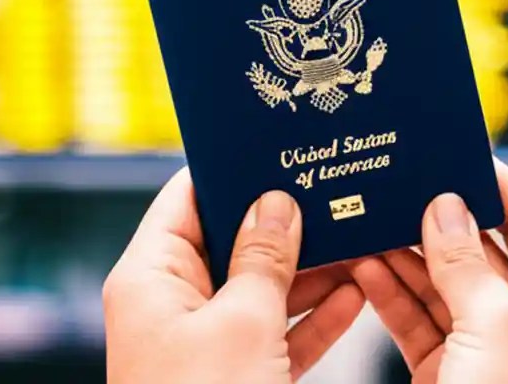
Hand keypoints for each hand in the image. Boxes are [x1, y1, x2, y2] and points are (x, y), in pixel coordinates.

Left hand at [104, 168, 364, 382]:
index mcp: (150, 277)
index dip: (232, 169)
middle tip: (331, 189)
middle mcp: (170, 304)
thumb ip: (264, 258)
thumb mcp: (243, 322)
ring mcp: (200, 343)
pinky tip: (353, 295)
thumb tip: (277, 204)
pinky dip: (312, 315)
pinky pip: (274, 331)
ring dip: (308, 268)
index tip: (276, 146)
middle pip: (229, 241)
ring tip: (357, 238)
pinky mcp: (231, 375)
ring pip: (258, 287)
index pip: (188, 198)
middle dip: (284, 221)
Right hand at [350, 160, 507, 382]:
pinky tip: (365, 264)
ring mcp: (486, 350)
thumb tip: (445, 206)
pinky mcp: (444, 375)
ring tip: (371, 216)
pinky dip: (389, 292)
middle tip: (400, 182)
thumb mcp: (500, 327)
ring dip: (406, 251)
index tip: (455, 156)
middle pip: (482, 250)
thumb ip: (468, 263)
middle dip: (438, 218)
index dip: (498, 187)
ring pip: (442, 283)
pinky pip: (416, 319)